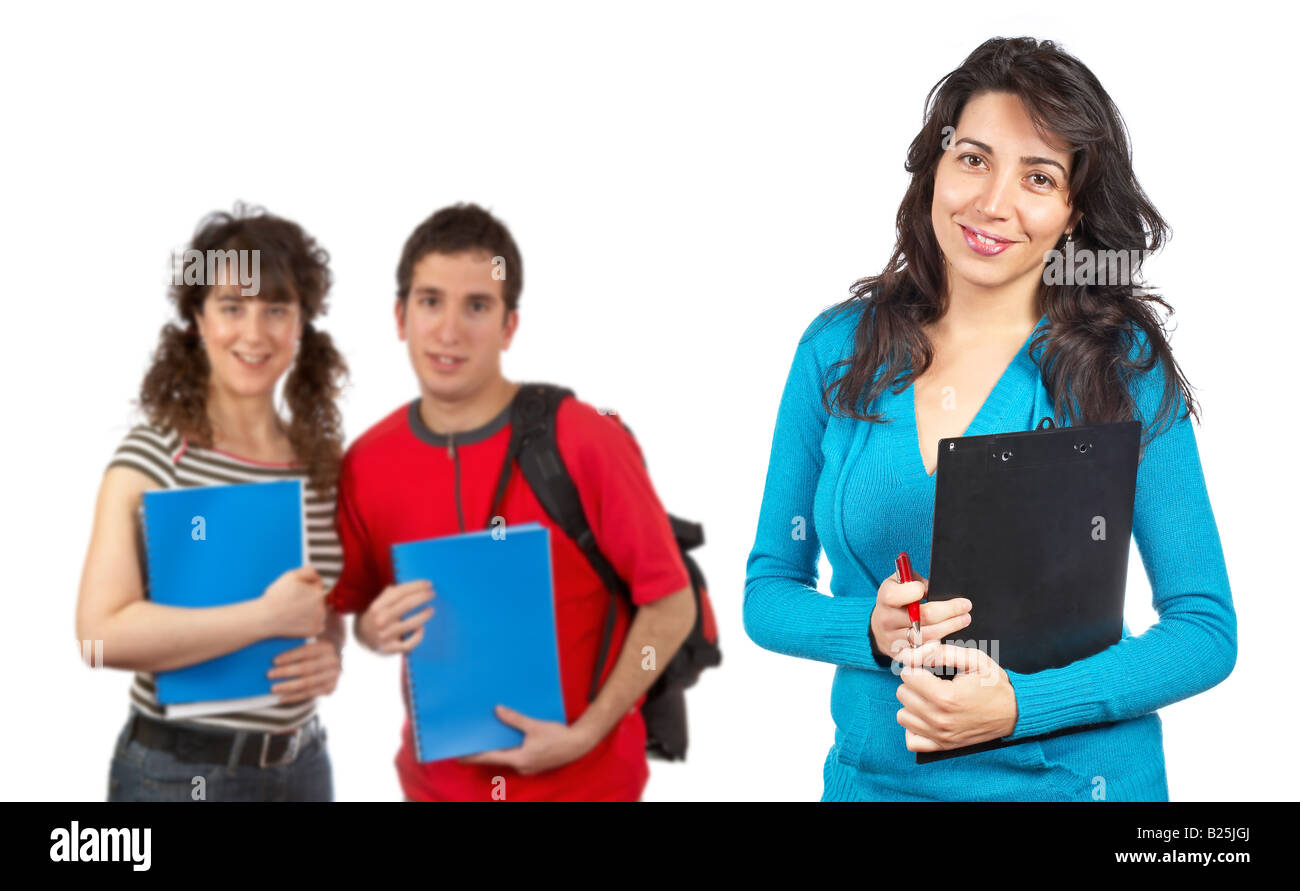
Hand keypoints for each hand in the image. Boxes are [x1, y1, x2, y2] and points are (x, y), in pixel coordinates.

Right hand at [259, 566, 326, 637]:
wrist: (266, 618)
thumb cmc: (277, 596)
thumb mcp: (292, 575)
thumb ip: (309, 571)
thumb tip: (318, 574)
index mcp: (319, 592)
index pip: (318, 585)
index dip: (305, 586)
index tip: (295, 591)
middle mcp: (322, 607)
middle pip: (319, 599)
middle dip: (309, 598)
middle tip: (293, 602)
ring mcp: (319, 620)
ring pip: (318, 612)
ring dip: (311, 611)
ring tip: (294, 611)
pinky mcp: (314, 630)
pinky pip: (317, 625)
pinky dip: (310, 623)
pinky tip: (298, 621)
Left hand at [267, 638, 341, 703]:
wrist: (332, 658)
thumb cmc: (311, 650)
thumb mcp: (308, 641)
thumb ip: (296, 644)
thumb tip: (273, 653)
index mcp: (327, 646)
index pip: (307, 651)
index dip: (290, 656)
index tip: (274, 661)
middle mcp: (333, 661)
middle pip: (307, 668)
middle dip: (286, 672)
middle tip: (269, 675)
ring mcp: (334, 676)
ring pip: (308, 683)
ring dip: (289, 687)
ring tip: (273, 688)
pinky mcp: (331, 688)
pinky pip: (310, 694)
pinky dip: (295, 697)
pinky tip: (282, 698)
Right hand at [357, 580, 433, 653]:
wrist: (362, 638)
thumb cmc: (377, 615)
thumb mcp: (379, 602)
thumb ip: (393, 593)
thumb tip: (415, 585)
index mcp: (378, 606)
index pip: (400, 592)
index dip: (416, 586)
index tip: (429, 583)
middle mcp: (381, 620)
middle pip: (406, 605)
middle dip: (422, 597)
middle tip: (432, 593)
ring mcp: (386, 635)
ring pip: (410, 624)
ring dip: (423, 615)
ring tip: (431, 610)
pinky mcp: (390, 648)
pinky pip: (409, 644)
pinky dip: (417, 636)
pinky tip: (421, 629)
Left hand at [457, 706, 594, 774]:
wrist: (579, 744)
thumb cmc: (558, 736)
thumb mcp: (534, 725)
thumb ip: (514, 719)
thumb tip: (497, 711)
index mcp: (519, 758)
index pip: (490, 757)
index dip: (473, 755)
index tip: (458, 754)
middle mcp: (521, 765)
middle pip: (497, 758)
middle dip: (484, 750)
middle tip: (469, 742)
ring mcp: (529, 766)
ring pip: (508, 757)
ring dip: (498, 748)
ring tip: (486, 738)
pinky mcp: (535, 762)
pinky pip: (517, 755)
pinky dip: (509, 748)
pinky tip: (507, 738)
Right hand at [870, 570, 970, 662]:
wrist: (879, 626)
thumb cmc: (896, 600)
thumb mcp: (898, 583)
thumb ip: (914, 581)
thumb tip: (936, 588)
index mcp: (885, 598)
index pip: (900, 595)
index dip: (916, 591)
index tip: (930, 590)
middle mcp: (887, 620)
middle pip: (923, 617)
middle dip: (949, 610)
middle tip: (966, 606)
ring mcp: (893, 640)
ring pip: (927, 636)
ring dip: (950, 627)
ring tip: (964, 619)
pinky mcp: (901, 655)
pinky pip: (924, 654)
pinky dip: (940, 648)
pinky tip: (951, 640)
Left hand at [894, 641, 1018, 751]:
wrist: (1014, 712)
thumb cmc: (994, 684)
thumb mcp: (973, 659)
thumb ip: (941, 653)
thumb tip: (912, 654)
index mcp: (946, 696)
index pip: (907, 676)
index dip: (916, 666)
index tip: (928, 667)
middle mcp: (940, 719)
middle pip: (903, 694)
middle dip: (913, 684)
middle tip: (930, 682)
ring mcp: (941, 735)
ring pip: (903, 716)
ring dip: (912, 704)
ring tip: (929, 698)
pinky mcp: (943, 746)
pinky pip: (911, 740)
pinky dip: (914, 728)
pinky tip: (926, 716)